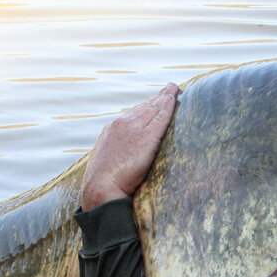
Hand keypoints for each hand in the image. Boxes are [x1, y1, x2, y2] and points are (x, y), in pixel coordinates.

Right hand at [81, 82, 179, 209]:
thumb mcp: (106, 163)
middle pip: (144, 107)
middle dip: (157, 97)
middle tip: (169, 88)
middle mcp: (122, 124)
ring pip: (153, 108)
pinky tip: (175, 99)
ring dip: (166, 97)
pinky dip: (168, 106)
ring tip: (175, 89)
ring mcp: (134, 129)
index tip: (155, 101)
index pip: (133, 114)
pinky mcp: (146, 137)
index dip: (146, 107)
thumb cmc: (102, 184)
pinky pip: (161, 117)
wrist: (100, 188)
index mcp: (112, 130)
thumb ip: (116, 154)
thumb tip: (122, 158)